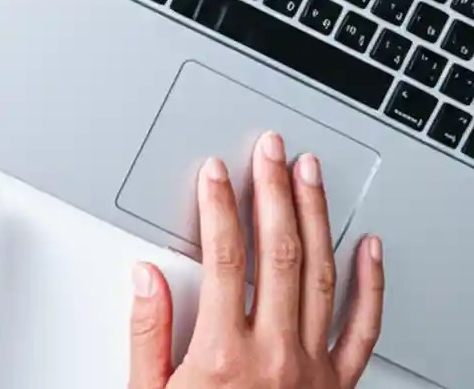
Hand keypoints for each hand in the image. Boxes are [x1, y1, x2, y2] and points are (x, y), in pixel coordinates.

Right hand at [129, 132, 384, 388]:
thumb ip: (147, 336)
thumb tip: (147, 278)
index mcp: (223, 356)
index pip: (223, 257)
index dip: (219, 206)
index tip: (215, 173)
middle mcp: (275, 356)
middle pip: (277, 253)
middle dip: (272, 192)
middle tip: (269, 151)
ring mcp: (313, 369)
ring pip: (320, 275)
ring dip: (315, 217)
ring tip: (309, 174)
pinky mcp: (338, 386)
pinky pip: (363, 327)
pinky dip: (369, 282)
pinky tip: (367, 246)